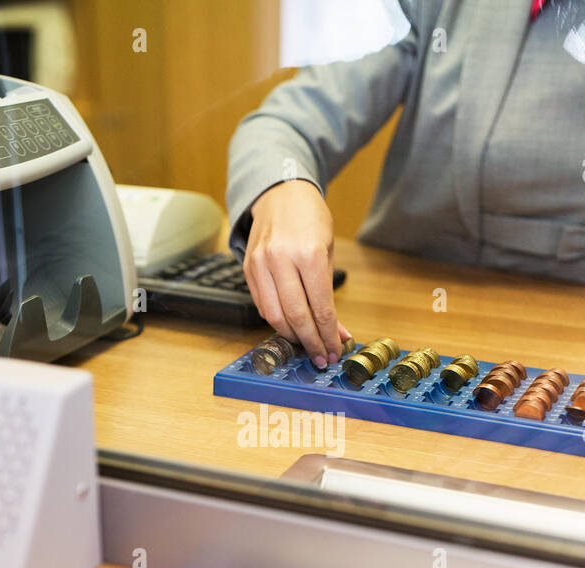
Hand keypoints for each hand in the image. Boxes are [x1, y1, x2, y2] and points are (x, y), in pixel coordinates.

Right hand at [244, 179, 349, 367]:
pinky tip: (289, 325)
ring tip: (306, 344)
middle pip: (297, 316)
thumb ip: (329, 293)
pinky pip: (261, 304)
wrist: (281, 193)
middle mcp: (282, 259)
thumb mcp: (329, 251)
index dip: (329, 335)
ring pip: (274, 315)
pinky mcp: (247, 267)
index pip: (320, 308)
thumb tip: (337, 331)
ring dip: (292, 336)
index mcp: (309, 254)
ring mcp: (261, 264)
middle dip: (311, 342)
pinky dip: (276, 320)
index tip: (335, 350)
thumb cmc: (310, 219)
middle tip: (321, 357)